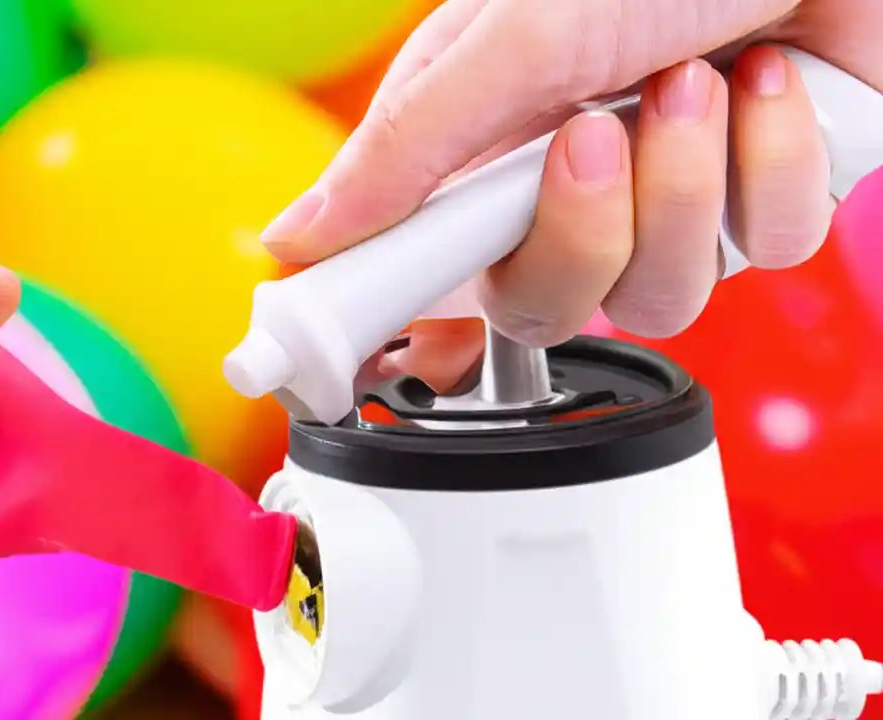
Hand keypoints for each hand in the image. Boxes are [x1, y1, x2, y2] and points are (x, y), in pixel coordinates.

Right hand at [260, 0, 882, 389]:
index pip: (417, 273)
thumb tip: (294, 238)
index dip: (391, 316)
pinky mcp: (759, 203)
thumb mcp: (507, 39)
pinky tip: (767, 85)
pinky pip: (766, 248)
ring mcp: (666, 204)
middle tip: (594, 134)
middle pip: (546, 310)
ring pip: (664, 296)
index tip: (358, 343)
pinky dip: (772, 163)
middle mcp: (568, 190)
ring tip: (694, 83)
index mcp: (485, 152)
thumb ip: (401, 151)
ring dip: (686, 184)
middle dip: (584, 230)